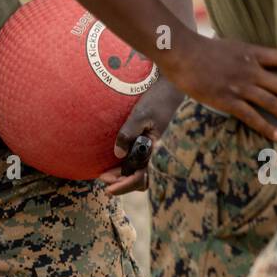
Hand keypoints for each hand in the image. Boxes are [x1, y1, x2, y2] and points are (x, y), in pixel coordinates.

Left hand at [99, 77, 178, 196]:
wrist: (173, 87)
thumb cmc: (159, 99)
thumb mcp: (141, 114)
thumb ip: (128, 133)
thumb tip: (118, 154)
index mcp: (158, 150)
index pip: (141, 177)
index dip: (124, 185)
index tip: (108, 189)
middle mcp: (159, 154)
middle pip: (141, 180)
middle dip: (121, 183)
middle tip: (103, 178)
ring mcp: (158, 150)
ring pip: (142, 173)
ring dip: (125, 176)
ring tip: (107, 174)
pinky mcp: (154, 144)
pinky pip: (142, 162)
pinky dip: (130, 166)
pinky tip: (118, 162)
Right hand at [161, 30, 276, 140]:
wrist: (182, 53)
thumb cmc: (201, 49)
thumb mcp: (231, 46)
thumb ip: (246, 55)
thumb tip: (252, 61)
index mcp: (254, 54)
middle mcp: (252, 70)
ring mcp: (241, 86)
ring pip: (272, 102)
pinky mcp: (228, 100)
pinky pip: (252, 116)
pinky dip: (267, 128)